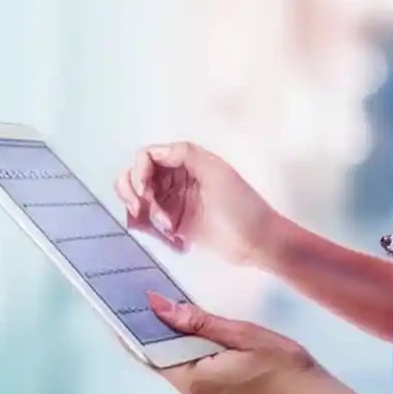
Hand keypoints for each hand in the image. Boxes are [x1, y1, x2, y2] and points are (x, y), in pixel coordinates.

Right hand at [115, 142, 285, 266]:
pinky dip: (149, 230)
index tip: (144, 194)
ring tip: (169, 231)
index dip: (138, 172)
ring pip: (137, 201)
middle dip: (136, 196)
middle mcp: (175, 178)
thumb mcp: (216, 172)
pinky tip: (171, 240)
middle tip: (149, 216)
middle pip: (135, 178)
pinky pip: (146, 223)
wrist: (257, 242)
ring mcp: (172, 202)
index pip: (146, 157)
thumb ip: (186, 154)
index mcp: (185, 161)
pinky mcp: (172, 224)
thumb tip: (153, 151)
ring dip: (144, 216)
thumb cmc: (241, 206)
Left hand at [144, 291, 353, 393]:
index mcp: (195, 382)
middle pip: (173, 366)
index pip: (154, 353)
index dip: (149, 330)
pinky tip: (238, 374)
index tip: (147, 312)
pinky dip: (210, 381)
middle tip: (220, 334)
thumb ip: (200, 322)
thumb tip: (161, 307)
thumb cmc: (287, 368)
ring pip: (188, 380)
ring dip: (201, 363)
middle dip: (187, 345)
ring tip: (237, 356)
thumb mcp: (246, 335)